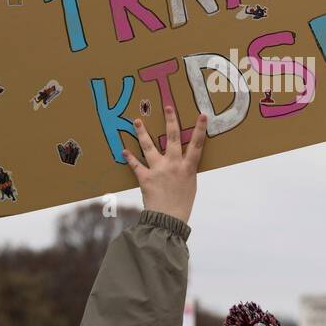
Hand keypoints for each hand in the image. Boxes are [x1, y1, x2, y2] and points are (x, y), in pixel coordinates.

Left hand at [125, 104, 206, 224]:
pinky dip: (129, 158)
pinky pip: (136, 166)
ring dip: (142, 133)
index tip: (201, 115)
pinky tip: (124, 151)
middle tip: (167, 106)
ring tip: (137, 121)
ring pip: (149, 146)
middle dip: (170, 120)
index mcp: (188, 168)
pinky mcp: (145, 178)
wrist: (168, 220)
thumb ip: (186, 171)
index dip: (200, 129)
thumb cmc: (182, 205)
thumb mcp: (190, 185)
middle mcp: (173, 165)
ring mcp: (158, 170)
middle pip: (172, 138)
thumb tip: (182, 162)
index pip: (197, 145)